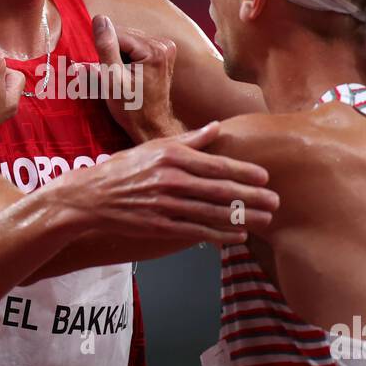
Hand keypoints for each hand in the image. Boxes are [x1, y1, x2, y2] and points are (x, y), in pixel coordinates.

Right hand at [56, 122, 278, 244]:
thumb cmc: (123, 169)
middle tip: (276, 201)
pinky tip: (237, 236)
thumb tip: (217, 128)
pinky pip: (195, 231)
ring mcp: (164, 205)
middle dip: (251, 197)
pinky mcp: (158, 226)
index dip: (244, 172)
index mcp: (171, 156)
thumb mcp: (153, 146)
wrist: (89, 197)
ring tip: (264, 220)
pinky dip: (219, 235)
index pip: (216, 165)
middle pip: (219, 190)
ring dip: (242, 218)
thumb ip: (188, 140)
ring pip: (211, 213)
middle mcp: (170, 180)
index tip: (266, 177)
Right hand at [84, 14, 182, 142]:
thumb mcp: (113, 80)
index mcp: (154, 50)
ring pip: (127, 41)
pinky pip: (135, 46)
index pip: (116, 34)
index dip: (104, 52)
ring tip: (123, 78)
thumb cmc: (132, 109)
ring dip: (118, 56)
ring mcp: (165, 48)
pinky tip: (129, 74)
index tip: (107, 73)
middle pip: (123, 35)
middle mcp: (164, 44)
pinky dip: (126, 58)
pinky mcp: (162, 53)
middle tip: (114, 78)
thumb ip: (106, 48)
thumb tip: (99, 18)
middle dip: (112, 53)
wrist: (151, 126)